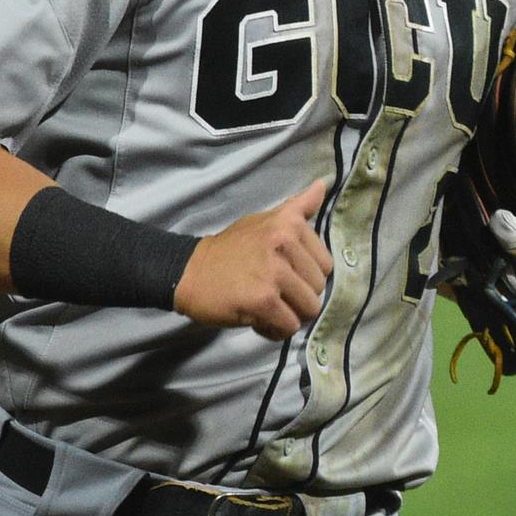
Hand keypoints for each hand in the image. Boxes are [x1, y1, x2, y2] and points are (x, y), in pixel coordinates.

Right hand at [174, 181, 332, 339]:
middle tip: (273, 292)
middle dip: (299, 297)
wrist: (190, 271)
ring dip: (289, 316)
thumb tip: (322, 185)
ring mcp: (274, 273)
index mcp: (289, 224)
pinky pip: (289, 326)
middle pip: (318, 288)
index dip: (306, 276)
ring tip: (268, 307)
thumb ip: (296, 208)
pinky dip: (275, 330)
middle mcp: (284, 244)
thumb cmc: (231, 248)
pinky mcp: (263, 300)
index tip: (284, 274)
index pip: (325, 264)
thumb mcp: (263, 220)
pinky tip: (259, 319)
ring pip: (308, 309)